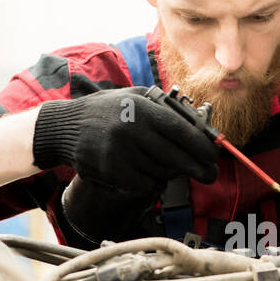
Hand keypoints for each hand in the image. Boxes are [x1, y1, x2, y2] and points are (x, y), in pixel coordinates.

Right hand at [33, 87, 219, 196]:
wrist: (64, 128)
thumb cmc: (106, 110)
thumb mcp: (133, 96)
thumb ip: (164, 108)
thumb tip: (200, 125)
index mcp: (141, 108)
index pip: (181, 130)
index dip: (202, 146)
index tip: (214, 155)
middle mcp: (131, 130)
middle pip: (177, 157)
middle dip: (198, 168)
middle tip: (210, 175)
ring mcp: (120, 153)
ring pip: (162, 172)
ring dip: (168, 172)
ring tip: (162, 164)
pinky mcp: (112, 172)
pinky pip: (145, 184)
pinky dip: (150, 182)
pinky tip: (143, 171)